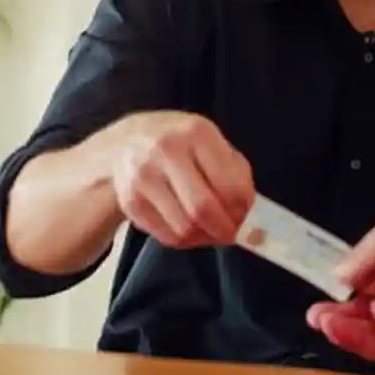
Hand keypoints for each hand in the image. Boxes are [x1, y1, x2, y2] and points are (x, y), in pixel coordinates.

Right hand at [107, 111, 254, 247]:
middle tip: (231, 232)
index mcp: (197, 133)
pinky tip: (190, 230)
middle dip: (225, 230)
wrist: (124, 141)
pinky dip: (185, 241)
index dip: (243, 208)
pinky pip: (166, 237)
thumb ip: (234, 171)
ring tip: (211, 230)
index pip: (230, 185)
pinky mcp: (130, 202)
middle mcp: (167, 151)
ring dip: (205, 238)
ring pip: (185, 229)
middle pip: (203, 210)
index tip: (246, 214)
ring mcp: (144, 177)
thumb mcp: (209, 140)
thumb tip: (249, 211)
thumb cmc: (178, 142)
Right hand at [306, 198, 374, 362]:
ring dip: (347, 328)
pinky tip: (342, 330)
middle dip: (341, 311)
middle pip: (369, 309)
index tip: (324, 289)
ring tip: (324, 321)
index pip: (368, 278)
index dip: (344, 286)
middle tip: (318, 313)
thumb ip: (361, 255)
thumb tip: (340, 271)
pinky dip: (362, 341)